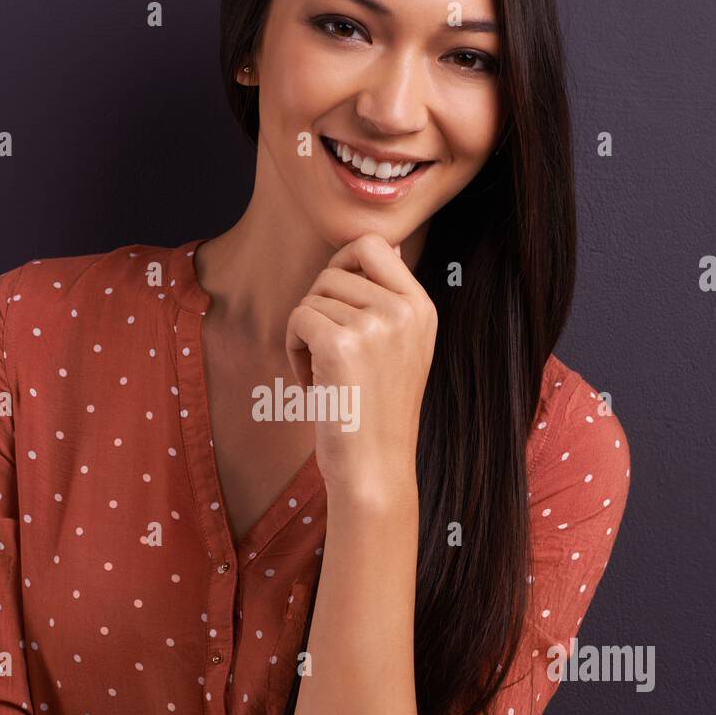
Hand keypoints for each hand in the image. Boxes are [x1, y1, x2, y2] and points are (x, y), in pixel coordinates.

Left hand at [285, 233, 436, 499]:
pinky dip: (293, 349)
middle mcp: (404, 310)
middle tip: (327, 352)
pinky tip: (313, 384)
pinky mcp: (341, 344)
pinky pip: (297, 319)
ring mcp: (375, 325)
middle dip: (319, 308)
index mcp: (422, 307)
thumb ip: (389, 300)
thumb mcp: (403, 349)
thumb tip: (375, 245)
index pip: (373, 244)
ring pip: (312, 297)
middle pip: (333, 271)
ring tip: (324, 375)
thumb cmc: (376, 414)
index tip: (336, 306)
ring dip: (305, 334)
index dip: (342, 265)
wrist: (376, 470)